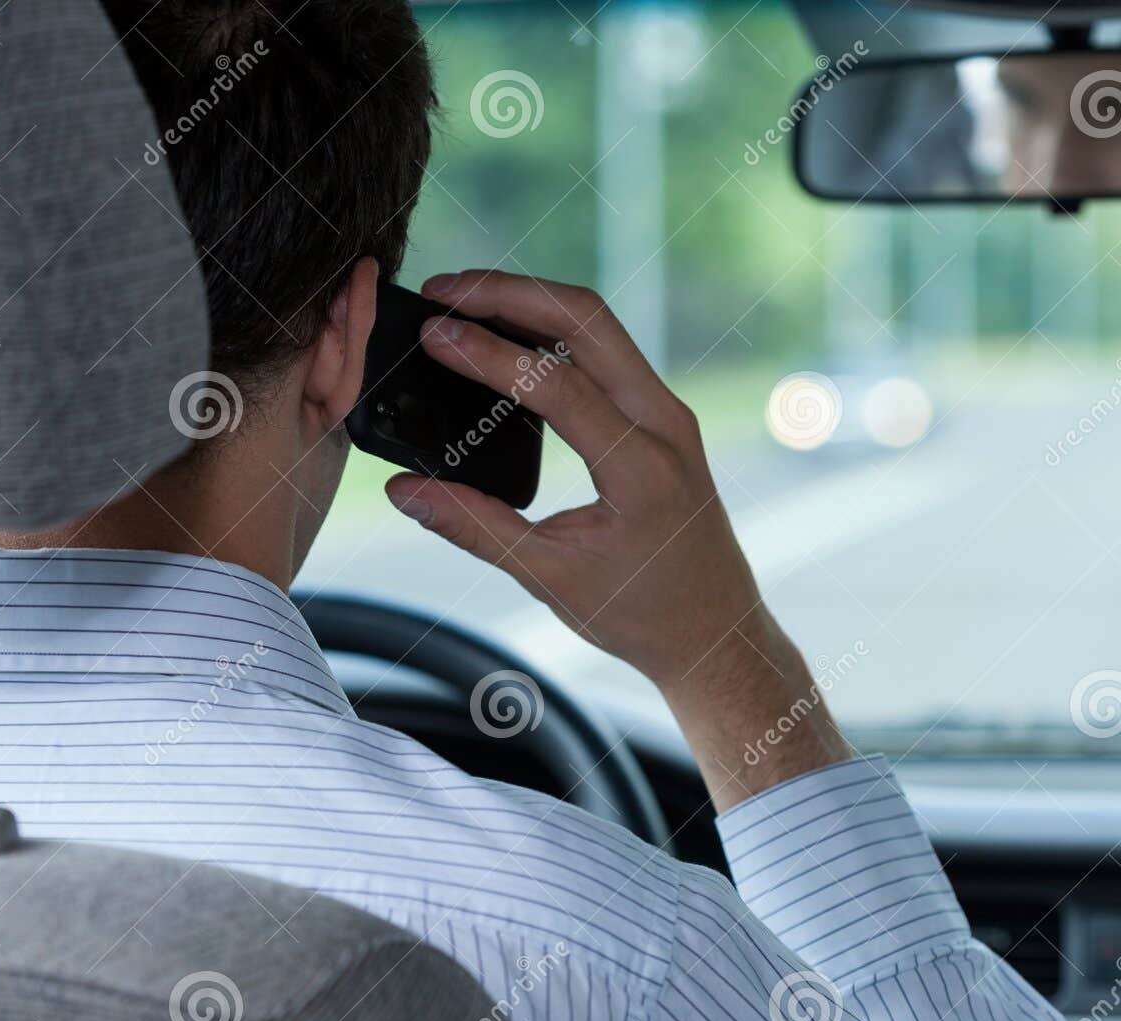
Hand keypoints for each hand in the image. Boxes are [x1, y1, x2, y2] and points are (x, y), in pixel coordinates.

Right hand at [383, 271, 854, 806]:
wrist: (716, 633)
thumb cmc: (644, 615)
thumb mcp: (551, 578)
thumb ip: (474, 528)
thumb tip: (403, 491)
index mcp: (642, 469)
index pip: (557, 384)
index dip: (487, 352)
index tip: (433, 332)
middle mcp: (666, 426)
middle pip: (588, 320)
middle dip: (511, 292)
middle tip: (443, 288)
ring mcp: (671, 415)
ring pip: (602, 326)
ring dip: (533, 301)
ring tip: (466, 300)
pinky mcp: (664, 417)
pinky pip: (610, 351)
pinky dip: (556, 330)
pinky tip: (510, 332)